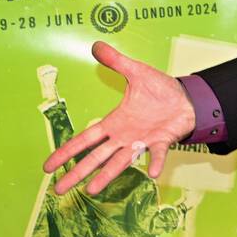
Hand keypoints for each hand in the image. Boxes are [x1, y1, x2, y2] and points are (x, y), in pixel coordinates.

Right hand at [42, 41, 195, 194]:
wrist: (188, 98)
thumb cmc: (161, 90)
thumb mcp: (136, 72)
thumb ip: (117, 62)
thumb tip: (96, 45)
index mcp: (115, 123)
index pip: (84, 139)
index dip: (66, 151)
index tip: (48, 166)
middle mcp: (125, 136)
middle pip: (95, 157)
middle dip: (77, 172)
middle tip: (59, 190)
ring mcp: (142, 141)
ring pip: (120, 162)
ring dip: (107, 175)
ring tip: (92, 190)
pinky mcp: (162, 141)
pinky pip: (157, 153)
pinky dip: (154, 162)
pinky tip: (152, 173)